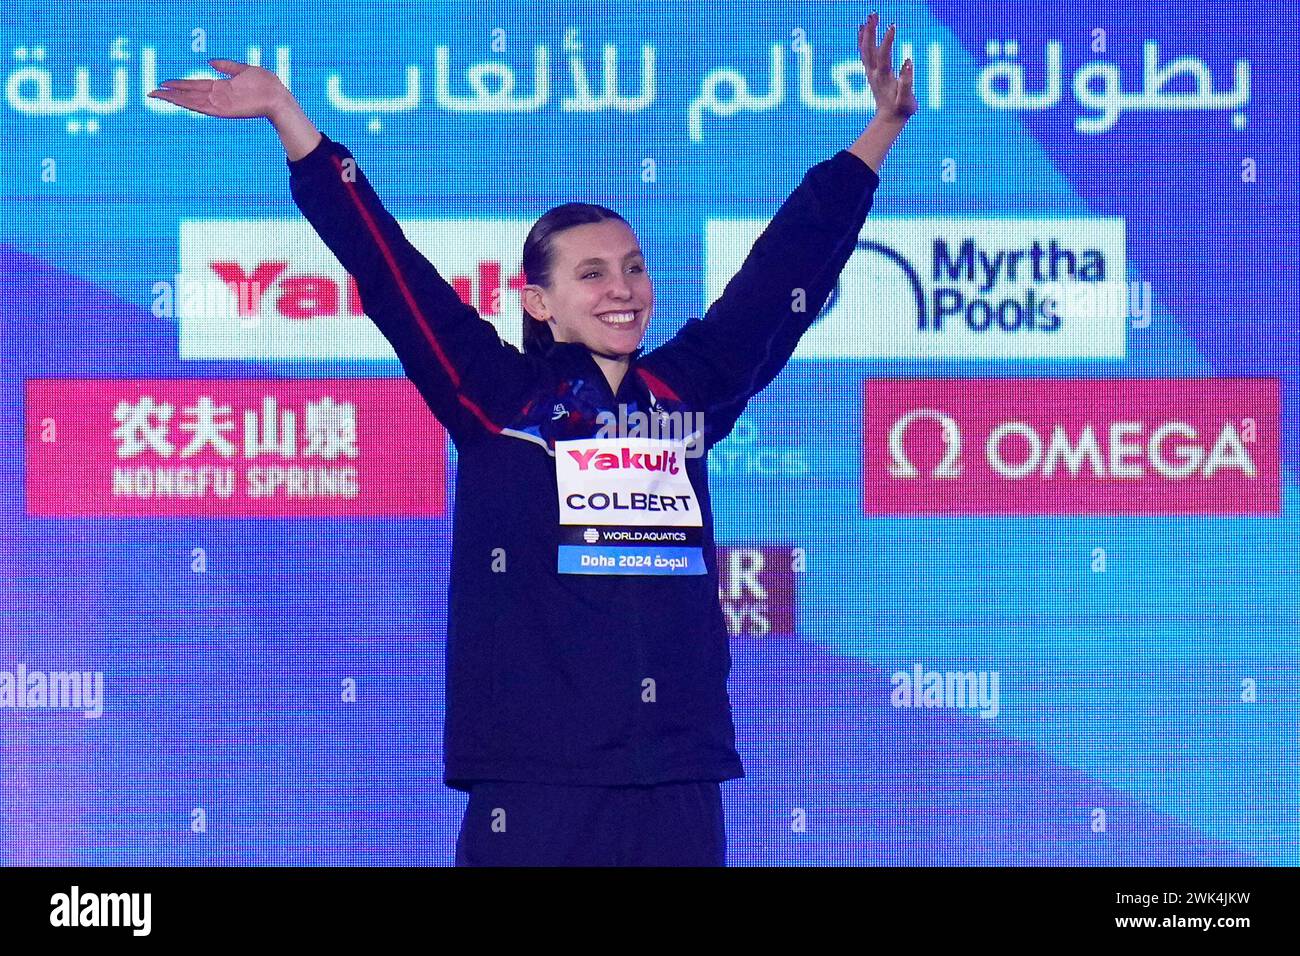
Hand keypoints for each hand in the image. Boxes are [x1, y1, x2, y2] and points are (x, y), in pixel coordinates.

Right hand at [147, 58, 292, 119]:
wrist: (278, 96)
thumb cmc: (265, 84)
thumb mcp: (243, 69)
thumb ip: (227, 66)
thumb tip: (211, 61)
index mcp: (221, 87)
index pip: (195, 86)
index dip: (179, 84)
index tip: (164, 83)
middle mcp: (217, 97)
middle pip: (189, 94)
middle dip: (170, 93)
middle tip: (152, 92)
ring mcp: (219, 104)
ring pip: (191, 101)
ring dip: (174, 98)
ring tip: (157, 95)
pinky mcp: (224, 110)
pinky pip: (202, 107)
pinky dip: (188, 104)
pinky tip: (175, 100)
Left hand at [859, 12, 916, 121]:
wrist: (889, 119)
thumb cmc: (902, 110)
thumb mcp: (907, 99)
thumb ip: (907, 81)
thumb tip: (908, 61)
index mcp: (884, 78)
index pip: (884, 56)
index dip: (887, 41)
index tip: (892, 25)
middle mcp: (874, 73)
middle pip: (869, 49)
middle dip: (871, 31)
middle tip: (873, 13)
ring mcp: (870, 72)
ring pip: (865, 49)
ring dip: (866, 32)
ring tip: (870, 16)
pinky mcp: (870, 72)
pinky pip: (864, 53)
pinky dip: (862, 40)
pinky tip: (863, 28)